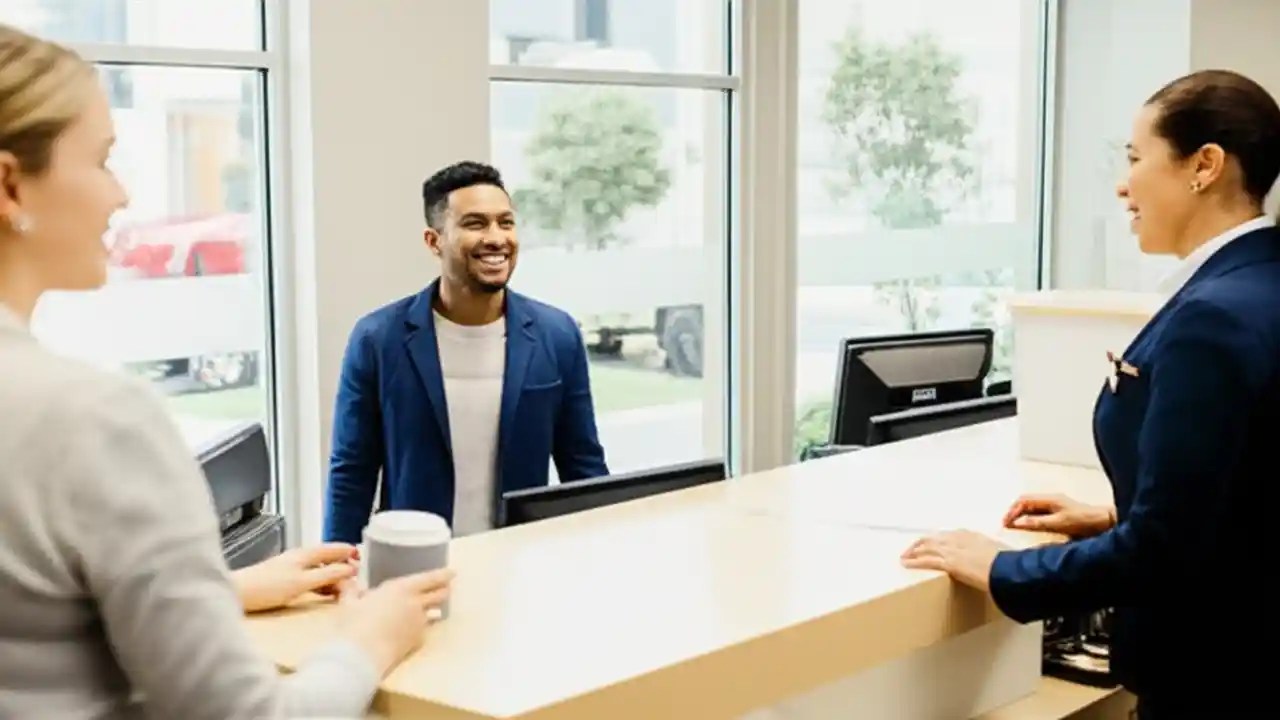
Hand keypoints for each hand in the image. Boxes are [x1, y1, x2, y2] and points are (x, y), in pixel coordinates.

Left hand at [232, 543, 358, 612]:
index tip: (362, 557)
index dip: (347, 552)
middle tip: (356, 574)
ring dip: (331, 575)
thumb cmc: (267, 587)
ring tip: (343, 585)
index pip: (332, 549)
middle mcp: (298, 558)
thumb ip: (327, 576)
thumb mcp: (303, 583)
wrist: (238, 594)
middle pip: (326, 558)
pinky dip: (320, 583)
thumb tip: (350, 569)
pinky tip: (322, 592)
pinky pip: (309, 578)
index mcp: (304, 554)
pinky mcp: (283, 579)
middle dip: (341, 564)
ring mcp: (290, 568)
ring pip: (317, 568)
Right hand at [339, 568, 454, 675]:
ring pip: (434, 613)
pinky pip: (424, 630)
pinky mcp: (417, 642)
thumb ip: (352, 591)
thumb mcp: (349, 603)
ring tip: (432, 609)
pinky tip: (414, 630)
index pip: (431, 578)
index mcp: (402, 588)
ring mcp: (419, 624)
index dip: (443, 575)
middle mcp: (416, 603)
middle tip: (447, 588)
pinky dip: (422, 627)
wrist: (361, 655)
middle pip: (440, 595)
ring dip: (434, 610)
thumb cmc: (354, 623)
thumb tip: (347, 582)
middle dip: (445, 590)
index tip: (452, 572)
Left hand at [900, 530, 1006, 591]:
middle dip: (920, 544)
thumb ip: (992, 555)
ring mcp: (953, 550)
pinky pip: (926, 561)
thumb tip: (997, 562)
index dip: (937, 540)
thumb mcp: (1000, 553)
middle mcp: (959, 539)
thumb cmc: (1009, 564)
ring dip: (913, 552)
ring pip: (926, 548)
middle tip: (911, 549)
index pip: (948, 535)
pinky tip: (905, 564)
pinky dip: (914, 562)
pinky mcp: (949, 563)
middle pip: (933, 538)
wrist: (1008, 569)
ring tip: (904, 557)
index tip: (932, 543)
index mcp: (971, 535)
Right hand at [1002, 493, 1114, 537]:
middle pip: (1025, 501)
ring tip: (1013, 525)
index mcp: (1049, 499)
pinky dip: (1029, 517)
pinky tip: (1028, 525)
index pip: (1023, 501)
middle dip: (1013, 511)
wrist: (1103, 521)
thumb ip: (1038, 522)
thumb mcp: (1058, 523)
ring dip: (1021, 514)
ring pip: (1031, 506)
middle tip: (1006, 524)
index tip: (1005, 523)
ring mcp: (1055, 504)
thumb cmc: (1083, 521)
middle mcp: (1051, 499)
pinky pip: (1038, 511)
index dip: (1012, 511)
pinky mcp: (1059, 511)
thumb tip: (1018, 523)